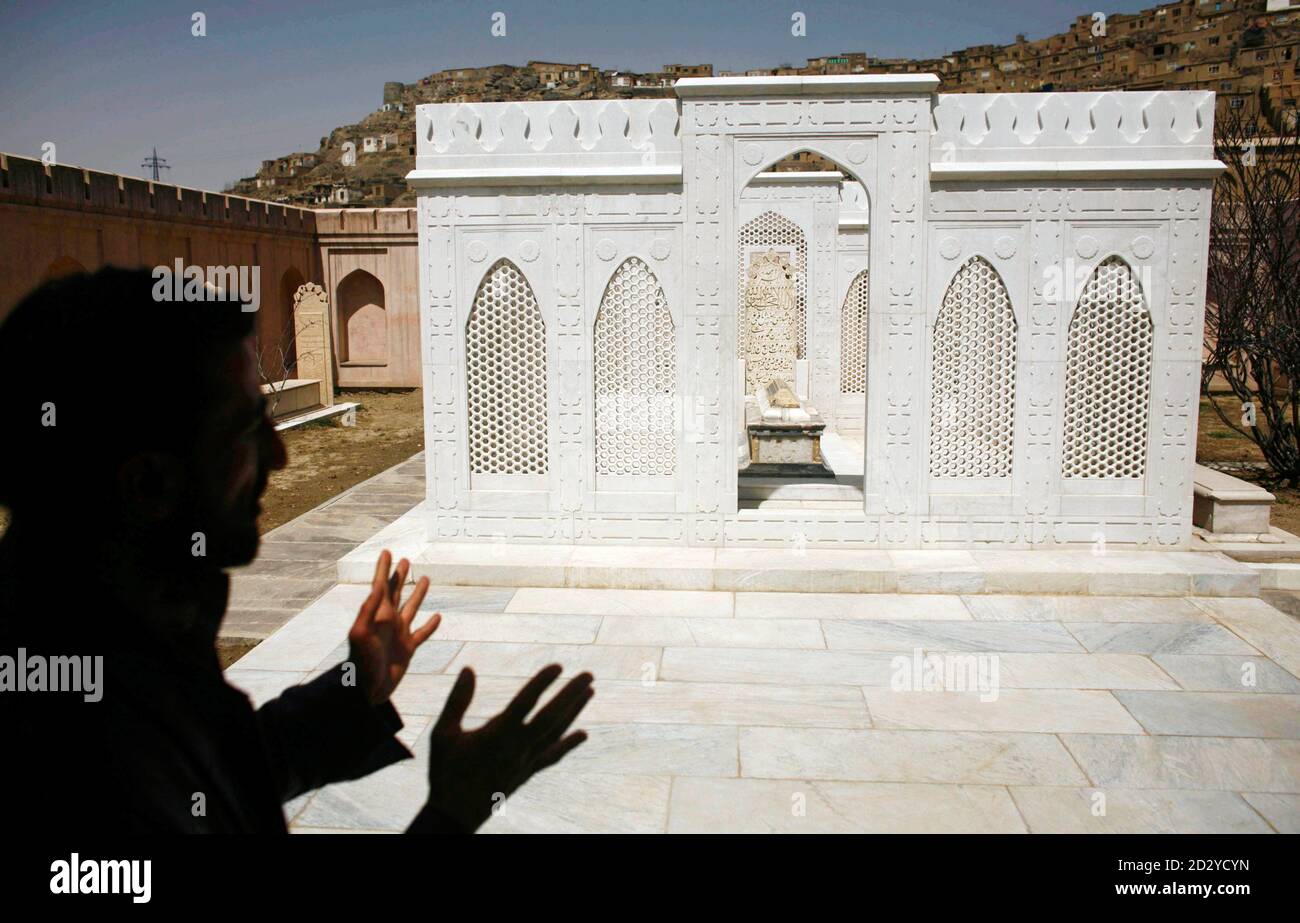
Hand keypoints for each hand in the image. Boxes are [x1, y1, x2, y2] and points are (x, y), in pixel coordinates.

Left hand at [347, 550, 437, 705]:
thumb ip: (369, 609)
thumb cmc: (361, 662)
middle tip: (405, 560)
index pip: (380, 585)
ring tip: (426, 578)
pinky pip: (423, 633)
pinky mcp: (408, 648)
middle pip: (396, 592)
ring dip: (418, 594)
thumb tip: (378, 584)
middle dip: (399, 576)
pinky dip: (431, 625)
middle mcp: (389, 620)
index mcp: (377, 614)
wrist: (366, 690)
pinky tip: (438, 617)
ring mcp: (399, 634)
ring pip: (412, 608)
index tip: (387, 551)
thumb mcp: (361, 633)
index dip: (383, 568)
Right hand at [414, 665, 592, 832]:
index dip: (542, 684)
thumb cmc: (446, 771)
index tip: (558, 666)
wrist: (455, 816)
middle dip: (571, 694)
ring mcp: (526, 761)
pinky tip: (584, 734)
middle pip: (551, 717)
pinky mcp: (527, 773)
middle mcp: (517, 747)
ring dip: (574, 711)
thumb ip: (457, 701)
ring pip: (556, 733)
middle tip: (590, 675)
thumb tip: (468, 668)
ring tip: (590, 691)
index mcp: (496, 735)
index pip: (525, 704)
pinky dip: (569, 744)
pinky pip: (552, 756)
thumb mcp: (443, 734)